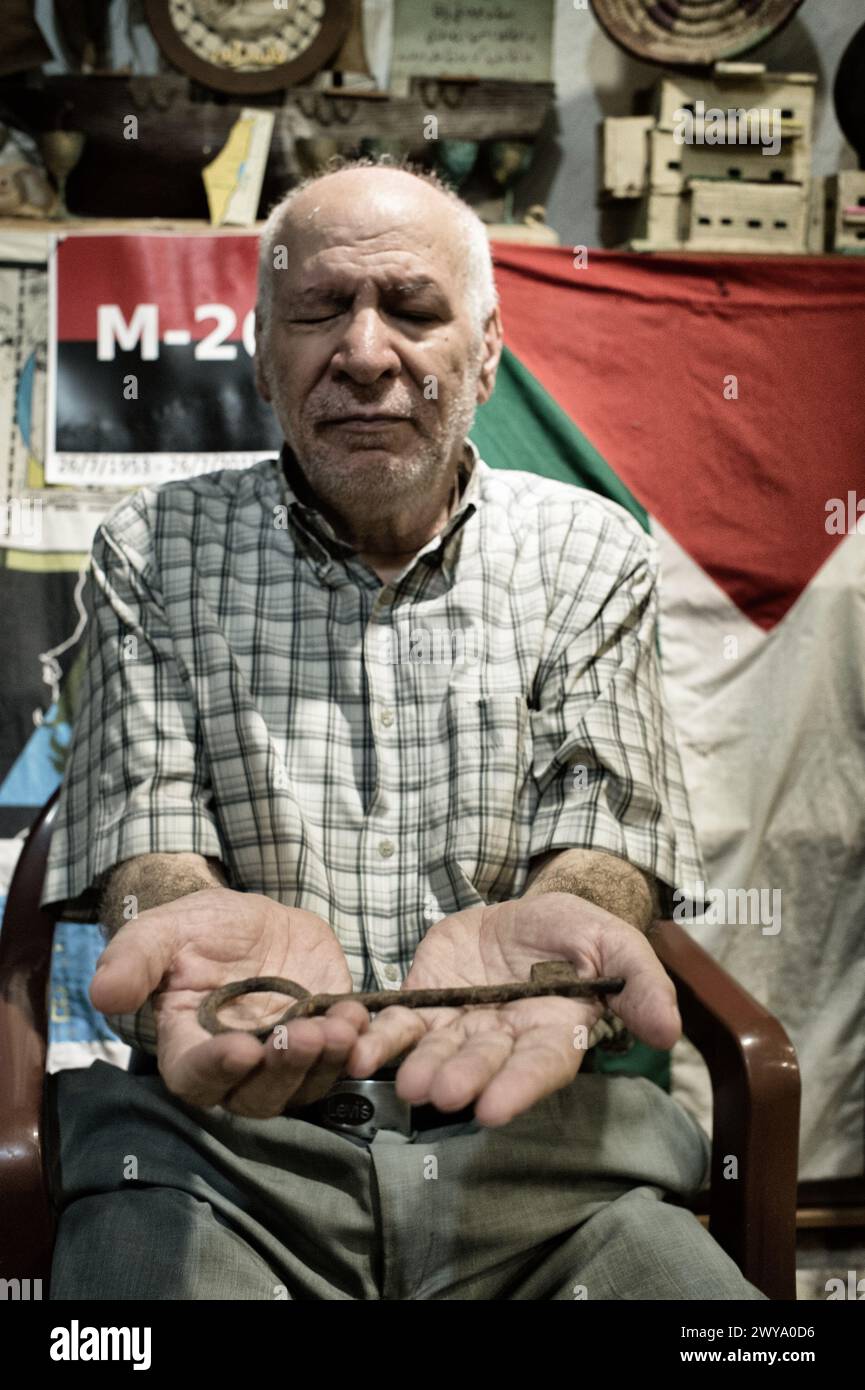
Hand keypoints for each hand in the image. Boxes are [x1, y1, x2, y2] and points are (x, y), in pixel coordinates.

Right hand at [90, 888, 370, 1117]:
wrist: (253, 922)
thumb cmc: (200, 930)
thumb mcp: (166, 930)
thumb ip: (135, 959)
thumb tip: (102, 993)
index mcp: (188, 1045)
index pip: (195, 1077)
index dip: (216, 1069)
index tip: (241, 1048)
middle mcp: (237, 1067)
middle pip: (256, 1096)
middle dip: (283, 1069)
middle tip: (305, 1035)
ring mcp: (284, 1061)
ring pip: (303, 1088)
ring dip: (325, 1063)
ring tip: (342, 1025)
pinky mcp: (325, 1045)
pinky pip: (342, 1063)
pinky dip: (355, 1047)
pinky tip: (359, 1016)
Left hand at [345, 892, 680, 1126]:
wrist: (525, 912)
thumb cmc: (575, 932)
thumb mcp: (614, 942)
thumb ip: (641, 983)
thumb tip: (668, 1030)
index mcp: (555, 1032)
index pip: (540, 1067)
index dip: (518, 1087)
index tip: (494, 1109)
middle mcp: (505, 1042)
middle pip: (482, 1064)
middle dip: (460, 1077)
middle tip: (437, 1092)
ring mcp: (460, 1027)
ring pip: (436, 1052)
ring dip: (416, 1066)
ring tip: (401, 1079)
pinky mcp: (424, 1004)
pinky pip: (397, 1024)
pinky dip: (377, 1037)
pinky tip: (357, 1048)